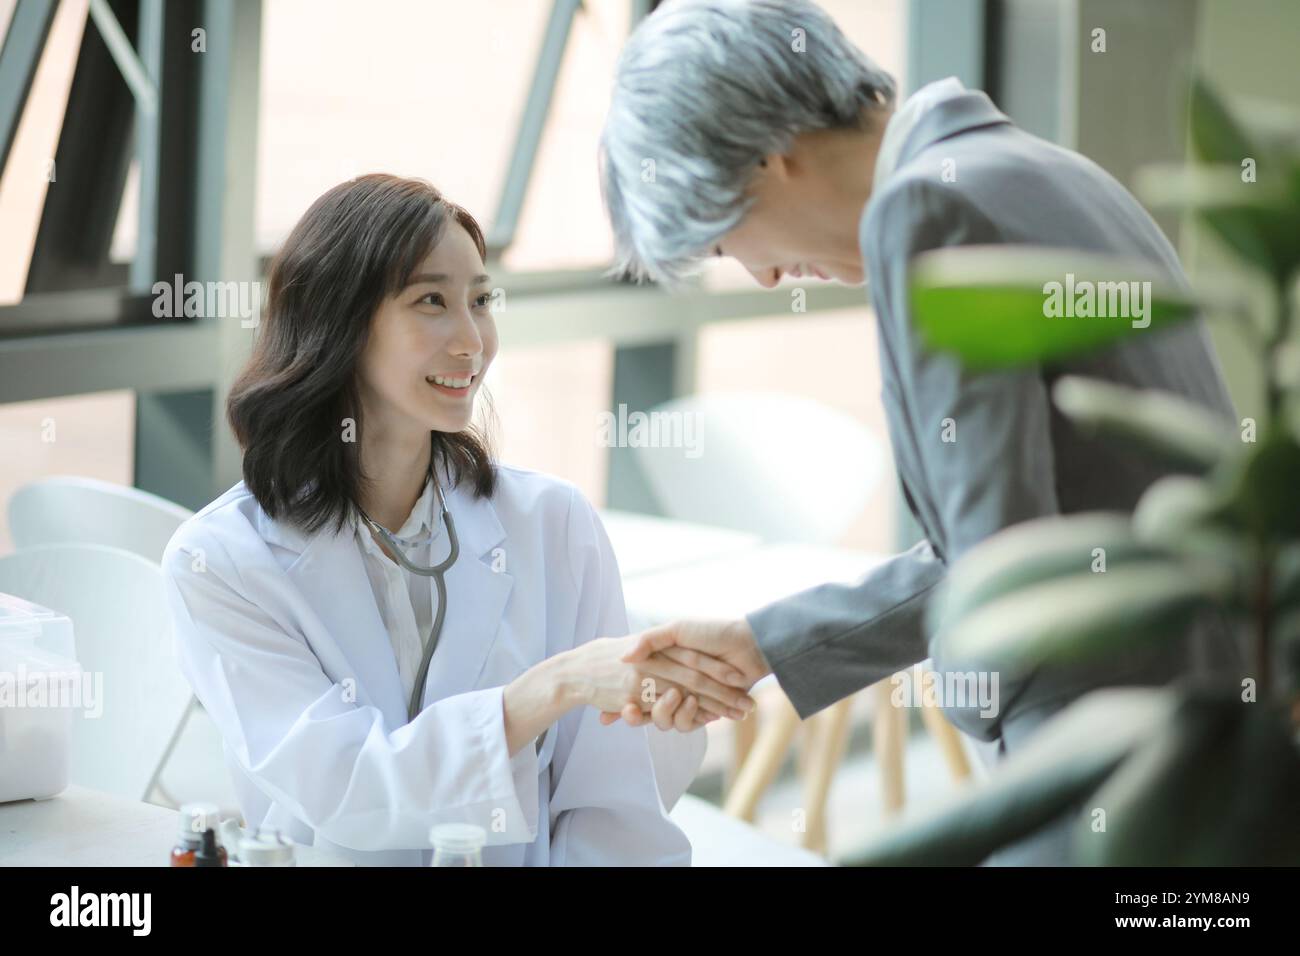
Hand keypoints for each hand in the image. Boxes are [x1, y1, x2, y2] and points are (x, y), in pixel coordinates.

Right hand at [600, 619, 770, 731]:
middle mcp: (673, 680)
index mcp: (664, 660)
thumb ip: (651, 640)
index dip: (623, 692)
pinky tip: (697, 712)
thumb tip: (624, 657)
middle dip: (634, 711)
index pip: (638, 680)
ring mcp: (689, 697)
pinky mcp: (706, 710)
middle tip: (627, 709)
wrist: (752, 645)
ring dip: (666, 713)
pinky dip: (690, 718)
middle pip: (648, 702)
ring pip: (666, 717)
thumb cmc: (714, 632)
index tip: (612, 699)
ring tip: (676, 701)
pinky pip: (688, 722)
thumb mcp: (678, 628)